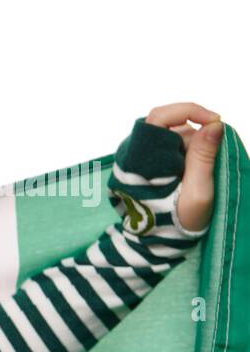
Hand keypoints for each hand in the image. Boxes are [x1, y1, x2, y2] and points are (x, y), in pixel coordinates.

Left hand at [144, 102, 222, 232]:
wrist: (158, 240)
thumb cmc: (178, 220)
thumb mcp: (197, 192)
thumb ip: (204, 157)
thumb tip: (213, 125)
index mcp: (143, 161)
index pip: (159, 117)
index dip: (189, 111)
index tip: (215, 121)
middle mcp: (136, 155)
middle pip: (170, 124)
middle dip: (196, 135)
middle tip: (213, 155)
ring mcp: (140, 158)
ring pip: (173, 135)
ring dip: (193, 146)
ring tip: (198, 174)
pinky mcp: (148, 164)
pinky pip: (171, 146)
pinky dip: (188, 152)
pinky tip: (192, 172)